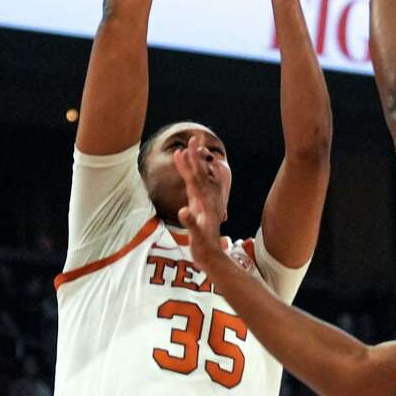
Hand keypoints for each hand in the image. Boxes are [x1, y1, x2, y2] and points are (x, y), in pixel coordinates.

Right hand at [175, 144, 224, 266]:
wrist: (213, 257)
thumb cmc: (204, 248)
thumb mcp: (197, 236)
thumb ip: (191, 223)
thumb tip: (183, 210)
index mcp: (203, 203)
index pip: (195, 180)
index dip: (188, 166)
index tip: (182, 150)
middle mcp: (206, 200)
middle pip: (200, 173)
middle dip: (196, 156)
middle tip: (194, 138)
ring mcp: (205, 202)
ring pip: (201, 178)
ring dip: (195, 163)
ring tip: (189, 149)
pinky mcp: (202, 207)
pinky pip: (199, 187)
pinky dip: (194, 176)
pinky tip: (192, 170)